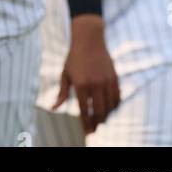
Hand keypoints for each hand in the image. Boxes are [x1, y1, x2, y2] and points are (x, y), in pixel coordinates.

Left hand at [56, 14, 120, 133]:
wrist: (89, 40)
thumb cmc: (73, 58)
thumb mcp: (64, 74)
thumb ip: (62, 93)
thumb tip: (54, 108)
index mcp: (80, 84)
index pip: (84, 109)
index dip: (86, 122)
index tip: (87, 131)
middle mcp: (95, 84)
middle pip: (99, 111)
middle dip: (97, 122)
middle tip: (94, 128)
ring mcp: (107, 81)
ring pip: (110, 106)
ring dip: (106, 116)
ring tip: (101, 120)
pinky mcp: (115, 78)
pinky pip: (117, 98)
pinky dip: (114, 106)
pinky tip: (109, 109)